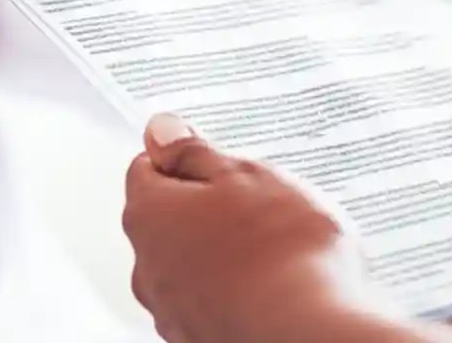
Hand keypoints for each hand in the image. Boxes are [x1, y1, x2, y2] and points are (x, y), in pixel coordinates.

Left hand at [124, 114, 374, 342]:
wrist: (305, 333)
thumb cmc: (280, 251)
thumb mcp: (244, 176)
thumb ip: (195, 153)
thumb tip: (161, 130)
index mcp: (150, 214)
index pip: (146, 168)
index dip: (185, 158)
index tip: (220, 161)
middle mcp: (147, 266)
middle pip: (169, 219)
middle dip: (208, 208)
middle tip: (259, 204)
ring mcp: (172, 310)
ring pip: (191, 264)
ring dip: (223, 253)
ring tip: (277, 251)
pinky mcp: (199, 338)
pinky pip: (212, 301)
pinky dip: (235, 291)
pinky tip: (274, 287)